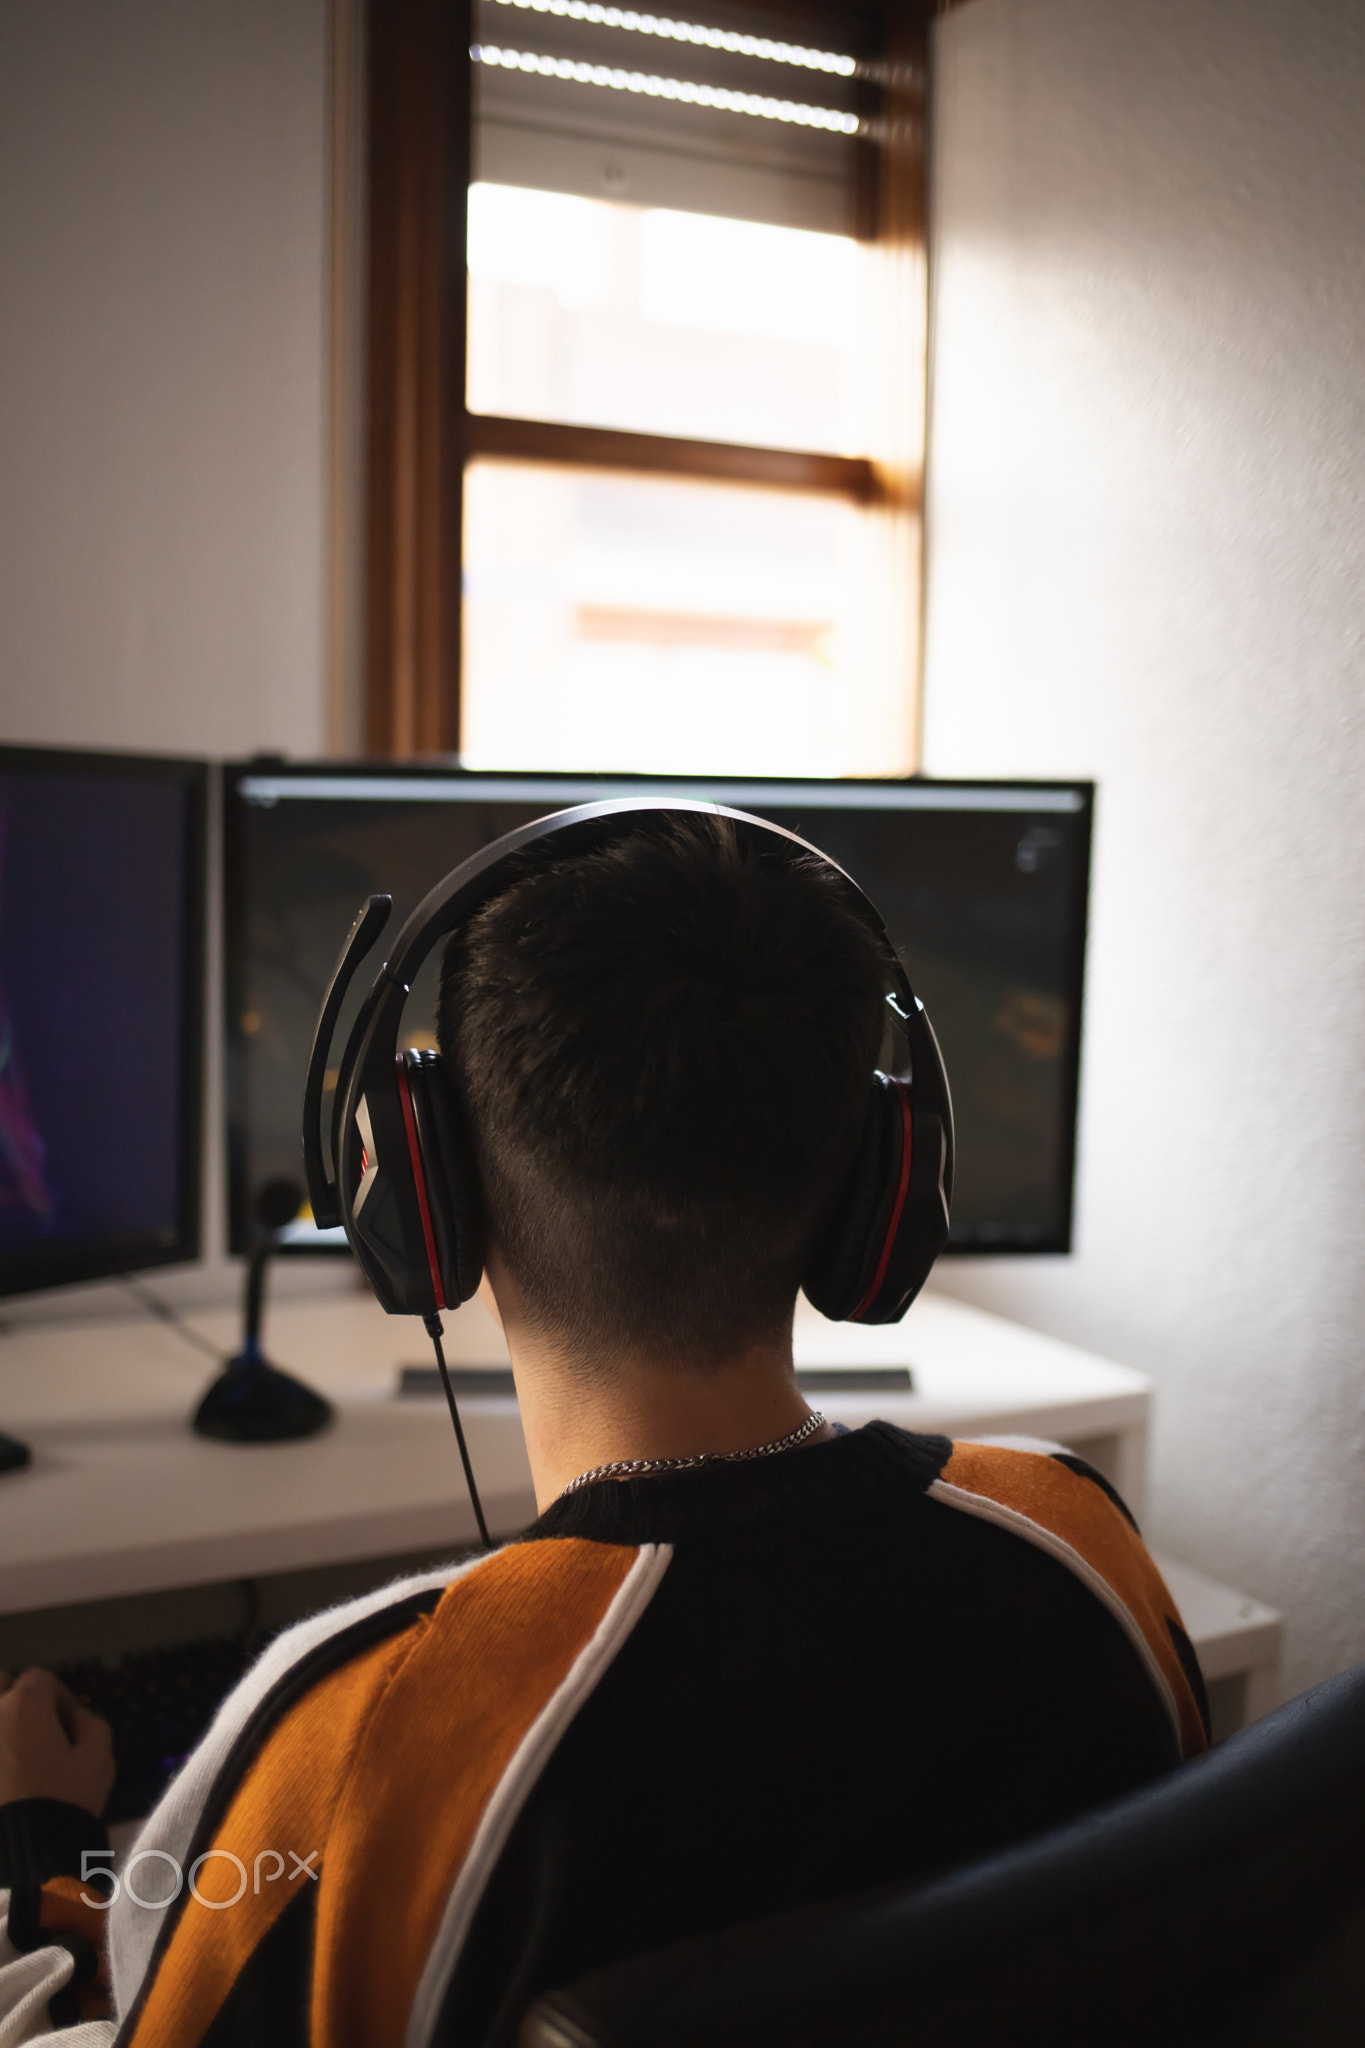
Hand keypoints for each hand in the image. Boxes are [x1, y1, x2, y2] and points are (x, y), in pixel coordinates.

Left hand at [0, 1668, 114, 1815]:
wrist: (28, 1857)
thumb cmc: (66, 1799)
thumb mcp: (100, 1755)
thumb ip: (90, 1721)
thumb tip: (72, 1716)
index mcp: (25, 1704)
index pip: (40, 1678)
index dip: (59, 1697)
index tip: (69, 1723)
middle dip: (13, 1698)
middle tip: (30, 1727)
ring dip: (3, 1729)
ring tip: (14, 1753)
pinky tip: (7, 1781)